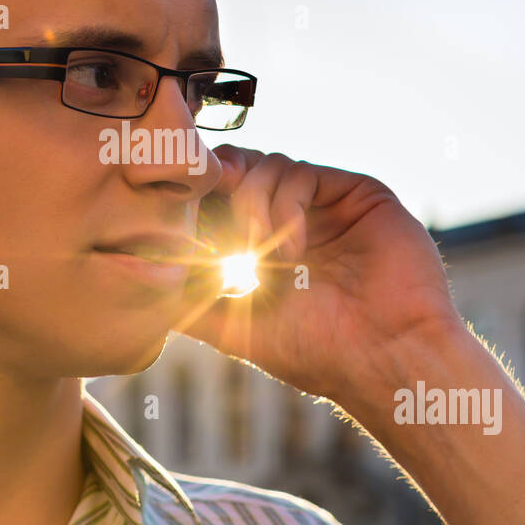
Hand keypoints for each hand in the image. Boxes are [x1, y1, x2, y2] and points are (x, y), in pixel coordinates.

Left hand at [177, 145, 467, 414]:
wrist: (384, 359)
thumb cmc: (314, 352)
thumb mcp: (233, 326)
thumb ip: (189, 297)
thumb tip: (140, 276)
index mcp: (265, 241)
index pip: (217, 197)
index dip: (193, 202)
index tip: (176, 225)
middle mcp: (294, 215)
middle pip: (236, 170)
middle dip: (214, 191)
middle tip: (209, 226)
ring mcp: (324, 202)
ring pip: (263, 165)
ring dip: (249, 204)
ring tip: (258, 252)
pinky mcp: (355, 192)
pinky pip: (299, 171)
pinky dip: (282, 202)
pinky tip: (290, 247)